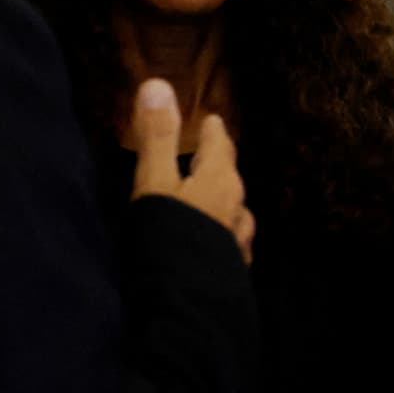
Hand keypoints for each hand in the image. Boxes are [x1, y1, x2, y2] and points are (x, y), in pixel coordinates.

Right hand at [130, 79, 255, 264]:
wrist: (190, 309)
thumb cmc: (169, 239)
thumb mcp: (155, 184)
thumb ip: (157, 137)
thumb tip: (157, 83)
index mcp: (220, 182)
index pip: (219, 146)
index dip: (213, 132)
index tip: (212, 120)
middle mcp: (237, 209)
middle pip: (230, 178)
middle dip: (219, 164)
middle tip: (211, 154)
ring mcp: (239, 244)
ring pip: (234, 213)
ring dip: (223, 203)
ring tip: (213, 200)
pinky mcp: (233, 273)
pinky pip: (229, 243)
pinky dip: (220, 235)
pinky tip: (213, 245)